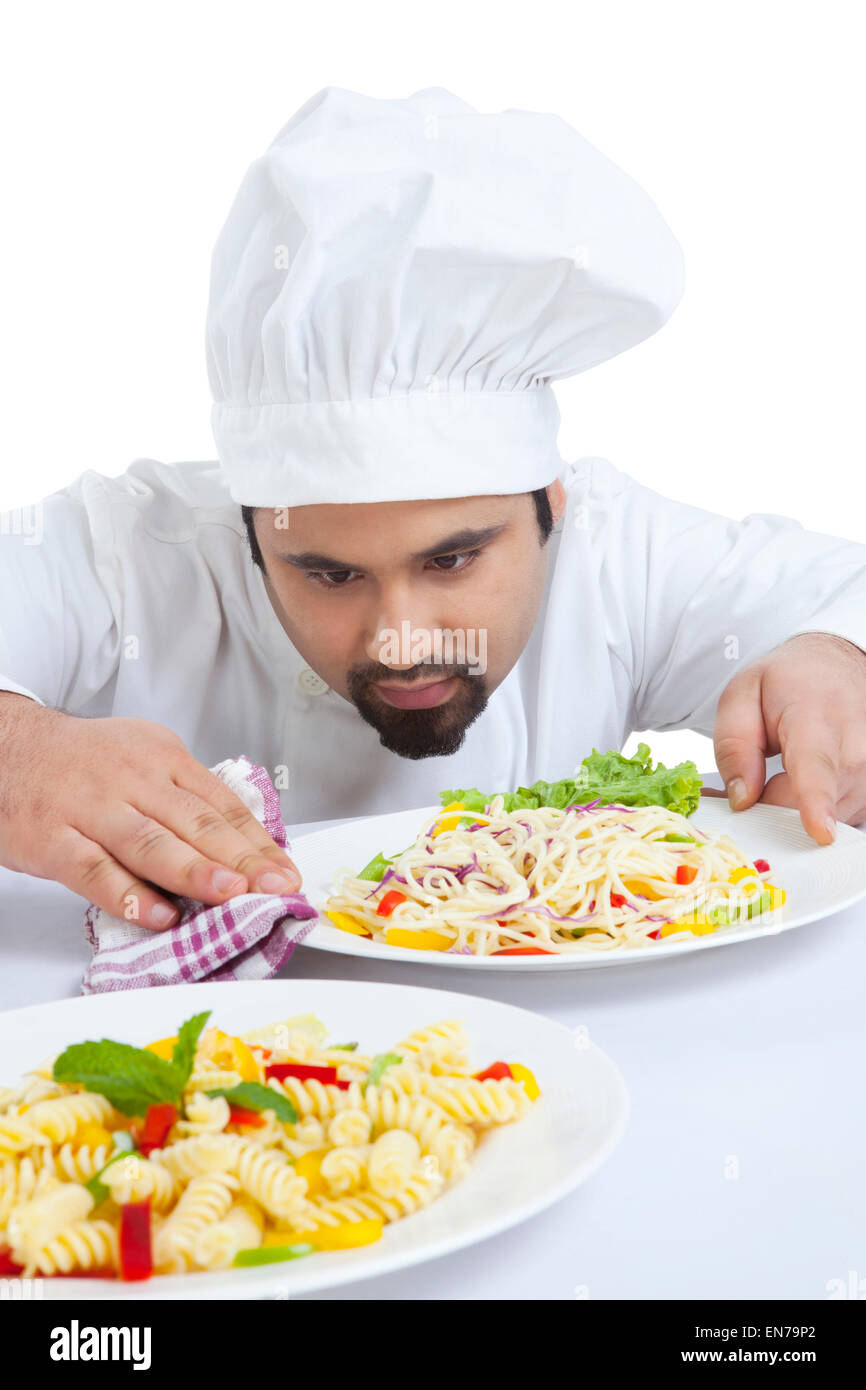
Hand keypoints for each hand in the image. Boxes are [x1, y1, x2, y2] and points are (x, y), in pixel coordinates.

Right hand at [0, 695, 301, 929]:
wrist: (8, 746)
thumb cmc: (84, 763)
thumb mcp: (143, 761)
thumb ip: (186, 799)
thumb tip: (242, 846)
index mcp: (163, 758)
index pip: (221, 804)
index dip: (258, 843)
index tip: (287, 874)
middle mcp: (132, 779)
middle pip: (195, 822)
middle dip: (241, 859)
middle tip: (274, 887)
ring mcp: (90, 809)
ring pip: (149, 842)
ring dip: (193, 872)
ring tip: (230, 896)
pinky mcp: (52, 839)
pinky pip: (93, 870)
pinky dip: (127, 895)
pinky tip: (157, 914)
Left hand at [712, 632, 865, 844]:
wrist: (839, 668)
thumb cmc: (790, 682)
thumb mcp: (742, 695)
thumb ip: (734, 747)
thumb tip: (742, 800)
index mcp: (817, 717)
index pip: (818, 765)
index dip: (816, 800)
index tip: (819, 829)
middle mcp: (855, 748)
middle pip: (812, 804)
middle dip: (772, 809)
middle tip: (746, 789)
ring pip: (823, 818)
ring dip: (790, 810)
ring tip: (778, 774)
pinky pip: (835, 819)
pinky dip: (810, 811)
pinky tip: (800, 784)